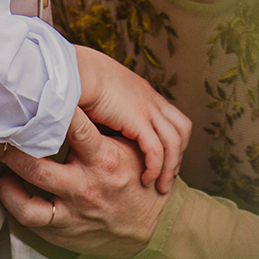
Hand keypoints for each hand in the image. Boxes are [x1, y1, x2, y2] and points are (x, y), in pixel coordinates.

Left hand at [0, 108, 170, 258]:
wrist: (154, 228)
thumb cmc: (135, 180)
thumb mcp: (126, 149)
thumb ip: (100, 127)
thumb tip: (70, 94)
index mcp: (104, 160)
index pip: (75, 128)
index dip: (51, 110)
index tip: (29, 95)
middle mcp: (85, 187)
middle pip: (36, 166)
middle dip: (9, 147)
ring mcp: (72, 213)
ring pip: (26, 201)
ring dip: (5, 180)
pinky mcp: (64, 232)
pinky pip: (30, 220)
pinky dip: (14, 203)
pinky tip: (9, 187)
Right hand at [75, 47, 191, 192]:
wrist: (75, 72)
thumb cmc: (80, 82)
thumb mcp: (103, 97)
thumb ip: (110, 113)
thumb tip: (104, 129)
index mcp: (145, 93)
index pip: (173, 119)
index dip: (173, 141)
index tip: (164, 161)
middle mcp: (151, 100)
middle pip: (182, 129)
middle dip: (178, 155)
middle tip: (168, 176)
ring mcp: (148, 108)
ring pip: (174, 142)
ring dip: (170, 167)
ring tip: (162, 187)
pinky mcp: (138, 120)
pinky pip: (156, 150)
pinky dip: (155, 167)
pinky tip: (147, 179)